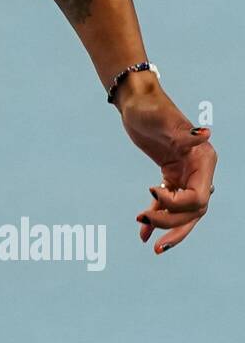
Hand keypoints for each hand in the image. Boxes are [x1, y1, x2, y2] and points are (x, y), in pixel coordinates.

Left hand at [117, 85, 216, 253]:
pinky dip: (156, 216)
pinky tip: (141, 232)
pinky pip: (167, 204)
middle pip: (193, 211)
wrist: (136, 101)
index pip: (198, 197)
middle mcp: (199, 170)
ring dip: (167, 227)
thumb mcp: (163, 120)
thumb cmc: (150, 108)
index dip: (176, 203)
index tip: (151, 192)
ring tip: (149, 242)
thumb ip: (184, 133)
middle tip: (151, 235)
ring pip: (183, 212)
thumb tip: (205, 134)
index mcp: (204, 160)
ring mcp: (186, 175)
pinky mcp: (172, 176)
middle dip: (173, 226)